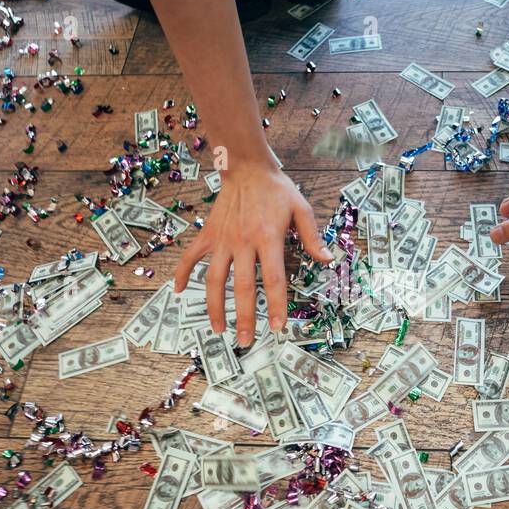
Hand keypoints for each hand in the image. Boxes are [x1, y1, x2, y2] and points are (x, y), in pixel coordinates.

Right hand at [174, 165, 331, 343]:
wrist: (246, 167)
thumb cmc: (276, 189)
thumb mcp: (300, 208)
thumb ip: (313, 237)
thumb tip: (329, 260)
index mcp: (268, 238)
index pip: (273, 279)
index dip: (276, 305)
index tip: (277, 327)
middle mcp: (243, 243)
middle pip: (243, 287)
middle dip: (244, 317)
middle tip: (246, 341)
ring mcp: (222, 240)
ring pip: (214, 279)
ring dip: (214, 307)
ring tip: (218, 329)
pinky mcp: (208, 235)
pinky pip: (190, 257)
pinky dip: (182, 274)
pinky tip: (179, 292)